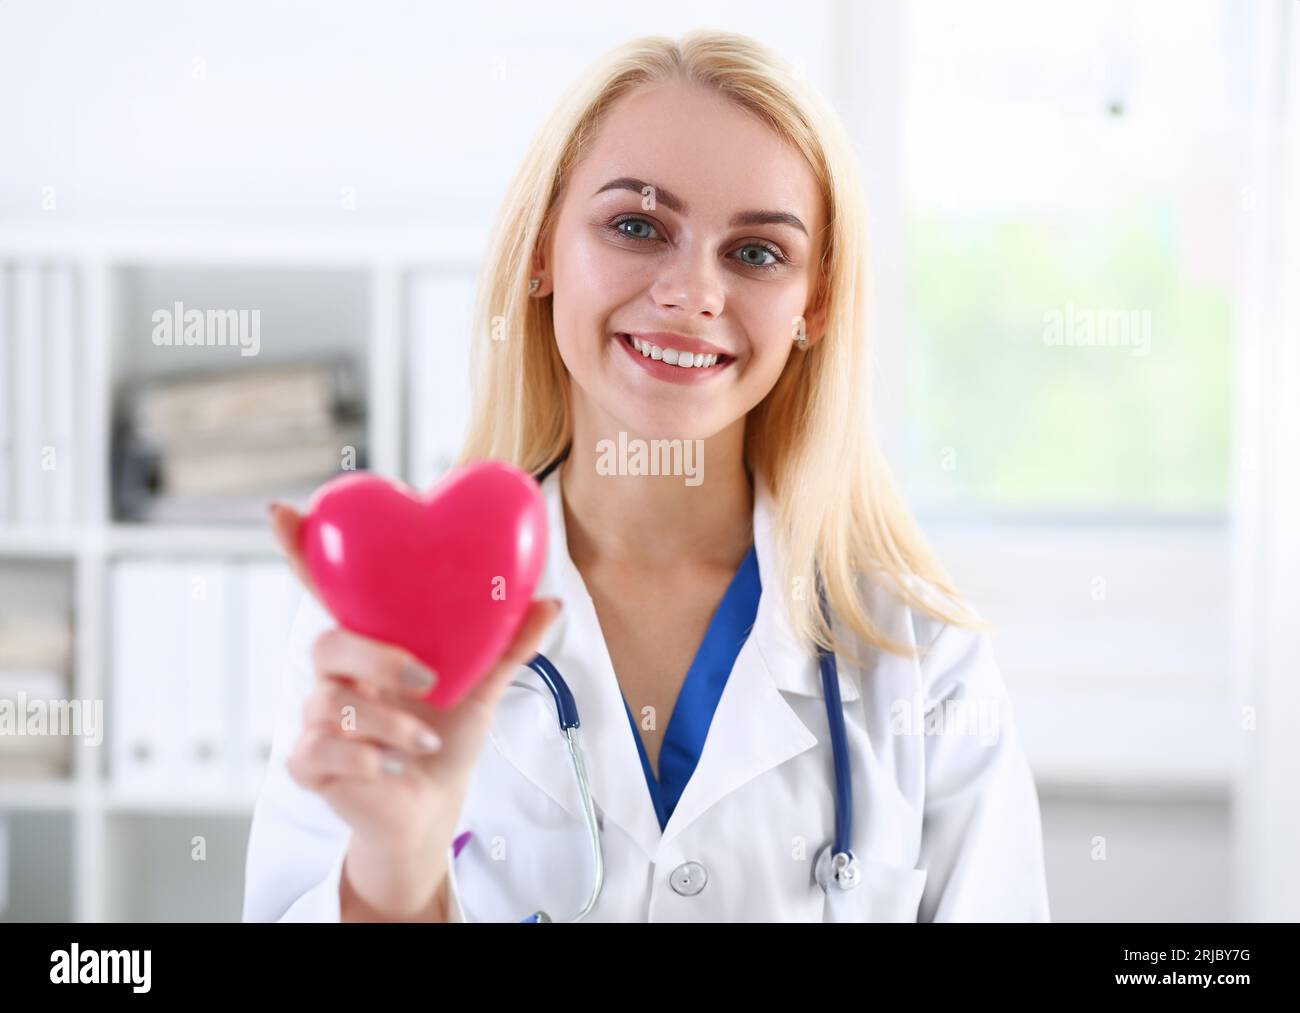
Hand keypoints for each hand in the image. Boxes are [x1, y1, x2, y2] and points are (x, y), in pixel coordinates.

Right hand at [268, 499, 561, 918]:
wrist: (433, 803)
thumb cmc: (446, 735)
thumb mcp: (481, 687)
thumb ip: (507, 644)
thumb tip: (549, 602)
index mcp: (371, 642)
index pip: (325, 590)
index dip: (300, 551)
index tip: (284, 511)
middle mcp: (337, 674)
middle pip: (326, 642)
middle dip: (375, 658)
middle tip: (425, 679)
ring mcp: (318, 719)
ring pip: (329, 702)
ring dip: (385, 722)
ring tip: (425, 742)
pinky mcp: (310, 764)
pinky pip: (318, 751)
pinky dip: (364, 760)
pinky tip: (395, 767)